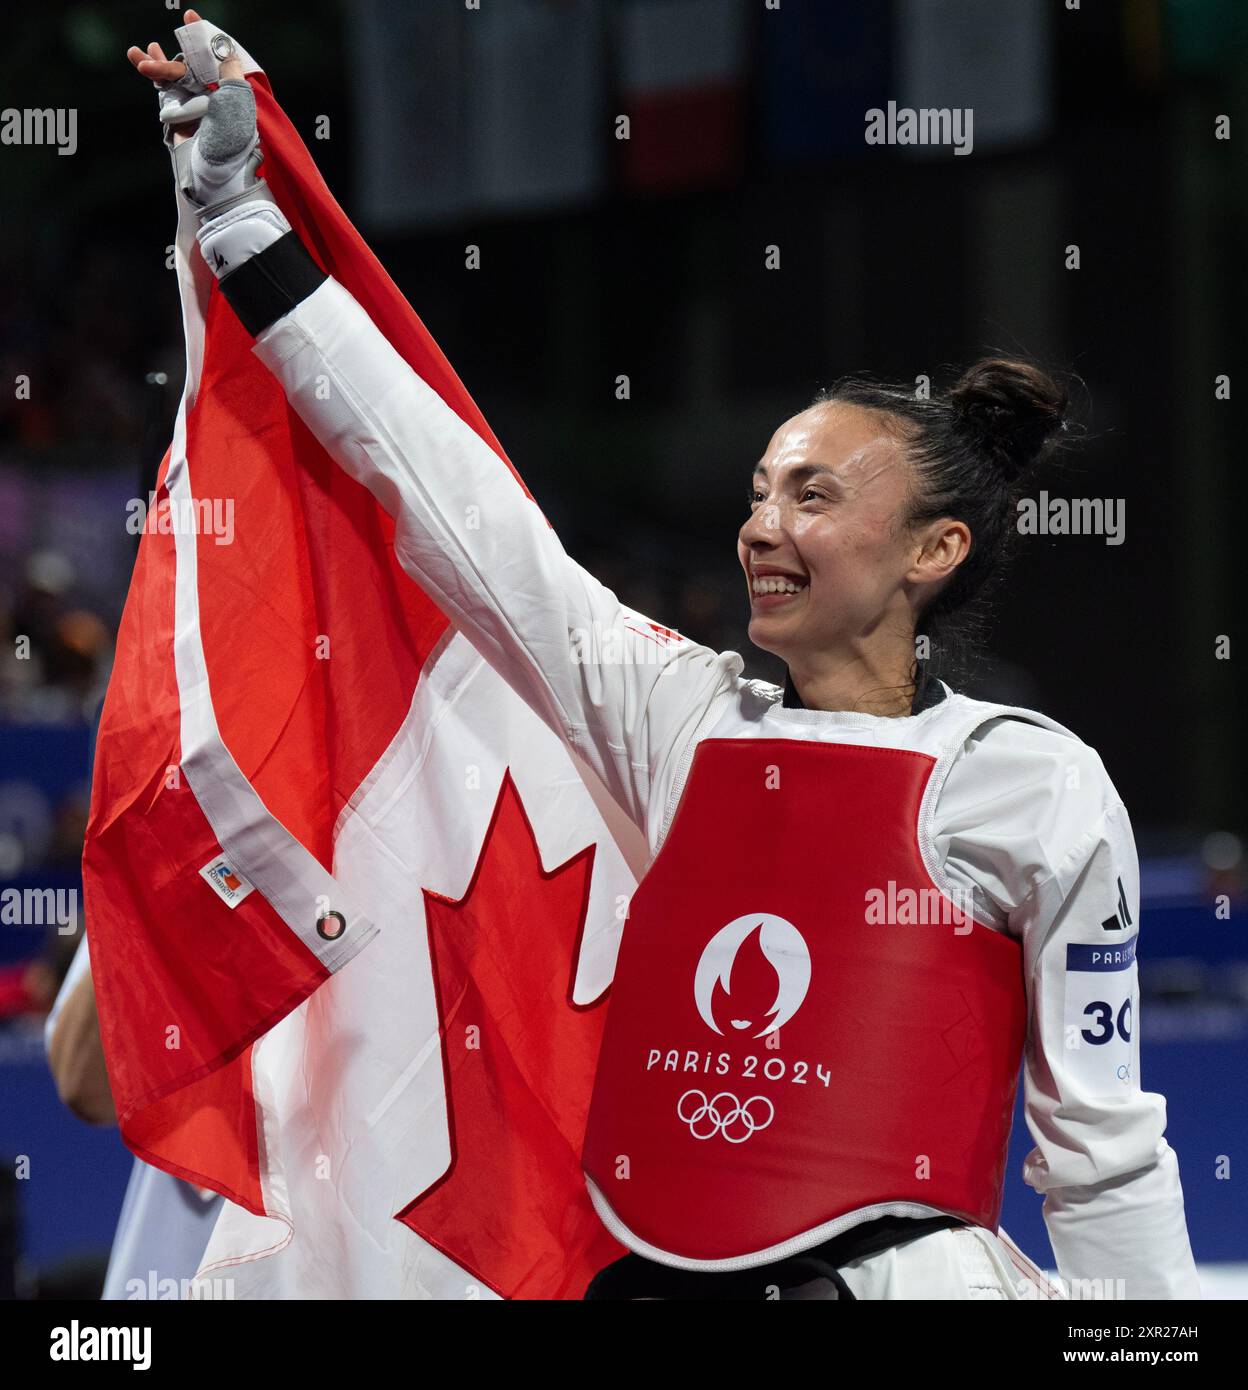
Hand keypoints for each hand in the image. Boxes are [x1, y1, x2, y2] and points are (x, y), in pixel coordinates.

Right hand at [125, 10, 243, 143]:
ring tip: (136, 54)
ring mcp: (194, 108)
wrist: (215, 173)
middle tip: (148, 49)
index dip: (202, 37)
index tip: (190, 13)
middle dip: (166, 61)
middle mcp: (212, 98)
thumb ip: (229, 72)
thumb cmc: (230, 140)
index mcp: (229, 92)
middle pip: (188, 69)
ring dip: (154, 65)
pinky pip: (165, 93)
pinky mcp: (179, 120)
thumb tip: (224, 46)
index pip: (215, 59)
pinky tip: (141, 60)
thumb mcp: (237, 101)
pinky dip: (154, 77)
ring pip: (172, 79)